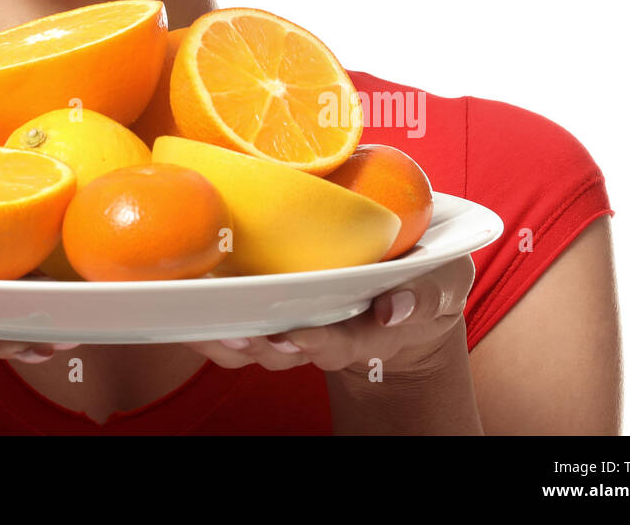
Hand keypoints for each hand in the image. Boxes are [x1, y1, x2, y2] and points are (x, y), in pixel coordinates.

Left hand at [183, 254, 475, 378]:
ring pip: (256, 340)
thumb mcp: (442, 282)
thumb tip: (394, 306)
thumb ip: (428, 293)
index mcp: (365, 330)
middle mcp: (324, 332)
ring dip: (228, 336)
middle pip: (285, 350)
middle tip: (236, 335)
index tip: (296, 336)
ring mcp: (295, 320)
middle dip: (259, 346)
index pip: (339, 343)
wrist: (404, 287)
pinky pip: (240, 315)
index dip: (317, 344)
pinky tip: (187, 300)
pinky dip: (214, 313)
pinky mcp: (272, 303)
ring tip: (202, 323)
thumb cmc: (423, 279)